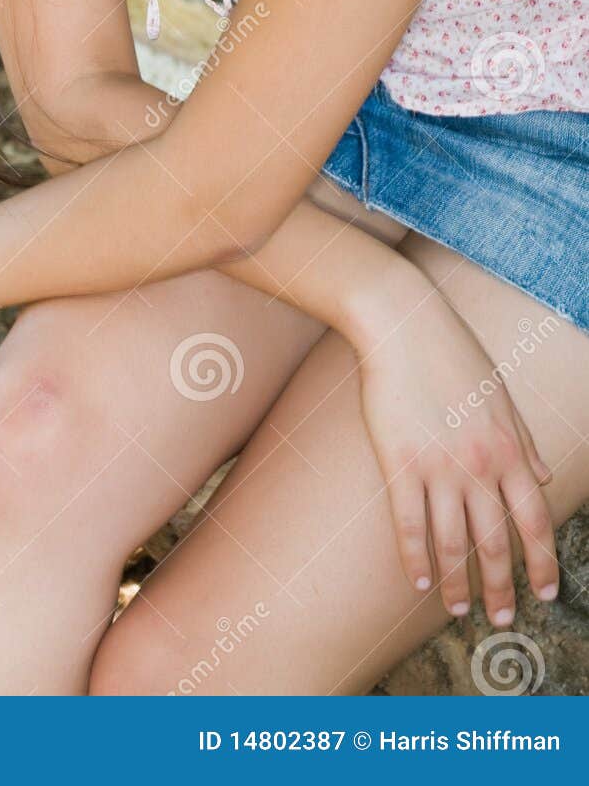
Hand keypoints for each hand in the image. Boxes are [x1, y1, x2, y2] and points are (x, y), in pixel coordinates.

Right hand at [354, 286, 558, 624]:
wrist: (404, 325)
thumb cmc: (453, 354)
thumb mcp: (503, 395)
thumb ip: (526, 440)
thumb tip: (545, 474)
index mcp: (510, 448)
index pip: (534, 520)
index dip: (541, 561)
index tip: (544, 592)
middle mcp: (479, 465)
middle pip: (495, 542)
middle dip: (501, 587)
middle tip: (502, 618)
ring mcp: (438, 467)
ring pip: (453, 542)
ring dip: (458, 584)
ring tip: (459, 611)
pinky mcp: (399, 463)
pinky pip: (409, 524)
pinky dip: (415, 558)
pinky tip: (419, 581)